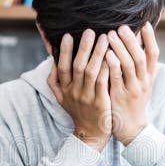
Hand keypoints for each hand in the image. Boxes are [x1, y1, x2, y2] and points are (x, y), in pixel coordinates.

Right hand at [47, 29, 110, 151]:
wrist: (91, 134)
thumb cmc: (78, 111)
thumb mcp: (62, 97)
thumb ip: (55, 80)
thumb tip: (51, 60)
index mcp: (65, 89)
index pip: (62, 67)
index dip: (64, 51)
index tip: (68, 35)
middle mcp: (74, 92)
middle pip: (77, 67)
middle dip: (84, 48)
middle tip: (90, 31)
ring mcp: (87, 98)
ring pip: (92, 72)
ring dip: (98, 54)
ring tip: (106, 38)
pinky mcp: (100, 103)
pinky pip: (104, 83)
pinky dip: (108, 69)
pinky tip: (113, 57)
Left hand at [105, 22, 159, 145]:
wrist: (132, 128)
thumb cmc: (133, 101)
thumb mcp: (141, 83)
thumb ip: (140, 65)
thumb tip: (138, 42)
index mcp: (149, 77)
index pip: (153, 54)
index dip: (150, 39)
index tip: (144, 24)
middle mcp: (143, 81)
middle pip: (140, 57)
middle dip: (131, 41)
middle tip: (122, 26)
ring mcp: (132, 89)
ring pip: (129, 66)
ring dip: (120, 49)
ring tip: (111, 35)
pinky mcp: (120, 97)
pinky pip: (117, 79)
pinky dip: (113, 66)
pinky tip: (106, 55)